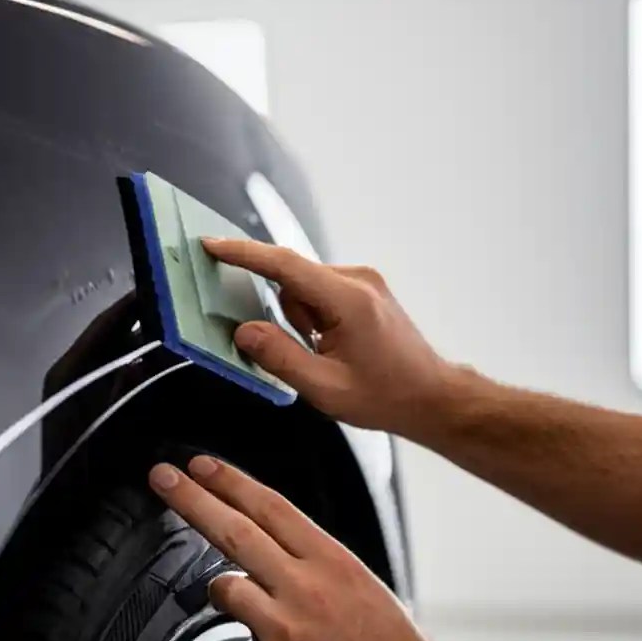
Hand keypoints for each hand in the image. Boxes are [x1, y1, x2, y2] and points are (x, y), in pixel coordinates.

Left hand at [149, 456, 447, 640]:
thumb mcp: (361, 588)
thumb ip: (316, 564)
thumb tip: (280, 549)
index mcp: (333, 561)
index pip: (273, 507)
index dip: (232, 482)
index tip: (203, 465)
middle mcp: (308, 585)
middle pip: (237, 530)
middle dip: (193, 499)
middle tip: (163, 477)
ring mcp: (287, 622)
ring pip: (226, 584)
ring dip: (221, 587)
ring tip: (235, 596)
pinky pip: (237, 632)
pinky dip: (244, 633)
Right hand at [203, 238, 453, 436]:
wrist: (429, 396)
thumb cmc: (385, 395)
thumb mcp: (325, 389)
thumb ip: (280, 357)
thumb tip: (245, 332)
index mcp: (349, 300)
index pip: (285, 265)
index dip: (244, 254)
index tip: (212, 245)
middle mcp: (357, 280)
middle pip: (292, 280)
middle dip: (286, 316)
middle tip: (307, 352)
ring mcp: (363, 281)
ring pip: (304, 288)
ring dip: (301, 319)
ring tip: (326, 354)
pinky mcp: (363, 288)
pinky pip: (319, 292)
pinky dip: (313, 317)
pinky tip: (331, 345)